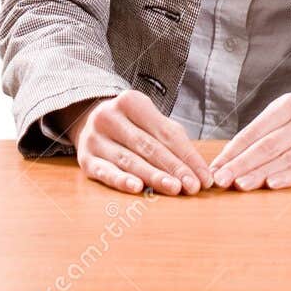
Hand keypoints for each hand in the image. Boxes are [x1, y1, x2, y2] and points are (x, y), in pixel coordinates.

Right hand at [61, 90, 212, 195]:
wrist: (86, 120)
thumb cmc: (129, 124)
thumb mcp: (148, 120)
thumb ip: (171, 140)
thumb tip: (198, 171)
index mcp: (131, 102)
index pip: (166, 132)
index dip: (188, 156)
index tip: (205, 178)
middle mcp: (110, 117)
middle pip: (149, 146)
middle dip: (174, 168)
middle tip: (193, 187)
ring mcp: (95, 138)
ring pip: (130, 160)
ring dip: (154, 176)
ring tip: (174, 189)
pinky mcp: (86, 159)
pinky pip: (105, 172)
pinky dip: (121, 180)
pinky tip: (137, 188)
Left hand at [210, 94, 290, 190]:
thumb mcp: (284, 115)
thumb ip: (259, 134)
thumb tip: (227, 160)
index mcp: (289, 106)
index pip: (255, 130)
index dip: (234, 149)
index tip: (216, 166)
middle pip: (268, 145)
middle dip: (242, 163)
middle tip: (221, 179)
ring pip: (286, 159)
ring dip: (261, 173)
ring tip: (240, 185)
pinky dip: (289, 178)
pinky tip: (272, 185)